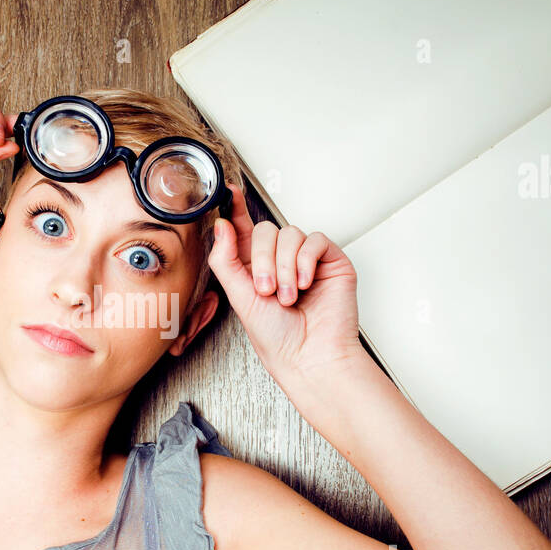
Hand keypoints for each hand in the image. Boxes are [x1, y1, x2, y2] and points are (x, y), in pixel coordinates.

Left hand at [206, 183, 362, 387]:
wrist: (310, 357)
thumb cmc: (278, 339)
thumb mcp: (239, 297)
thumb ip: (226, 259)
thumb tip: (221, 225)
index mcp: (254, 268)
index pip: (244, 229)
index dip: (235, 209)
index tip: (227, 193)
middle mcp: (279, 261)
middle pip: (266, 230)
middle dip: (263, 260)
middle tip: (266, 290)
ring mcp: (305, 260)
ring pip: (290, 234)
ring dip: (285, 266)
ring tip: (288, 296)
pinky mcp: (330, 261)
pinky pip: (315, 240)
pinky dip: (305, 261)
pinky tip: (305, 283)